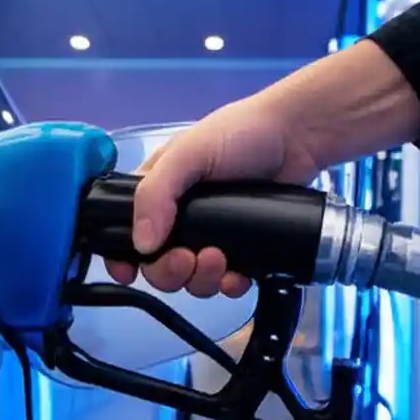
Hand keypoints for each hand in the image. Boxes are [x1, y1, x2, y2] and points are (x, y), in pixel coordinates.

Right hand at [103, 41, 419, 298]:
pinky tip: (239, 276)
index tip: (127, 272)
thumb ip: (156, 193)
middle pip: (158, 266)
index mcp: (158, 193)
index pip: (125, 232)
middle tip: (189, 259)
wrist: (298, 139)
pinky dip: (230, 285)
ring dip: (201, 280)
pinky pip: (227, 282)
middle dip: (170, 271)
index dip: (121, 257)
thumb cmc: (238, 134)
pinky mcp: (243, 250)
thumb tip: (142, 245)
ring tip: (220, 260)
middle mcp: (180, 218)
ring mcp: (212, 236)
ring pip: (192, 279)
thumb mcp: (188, 153)